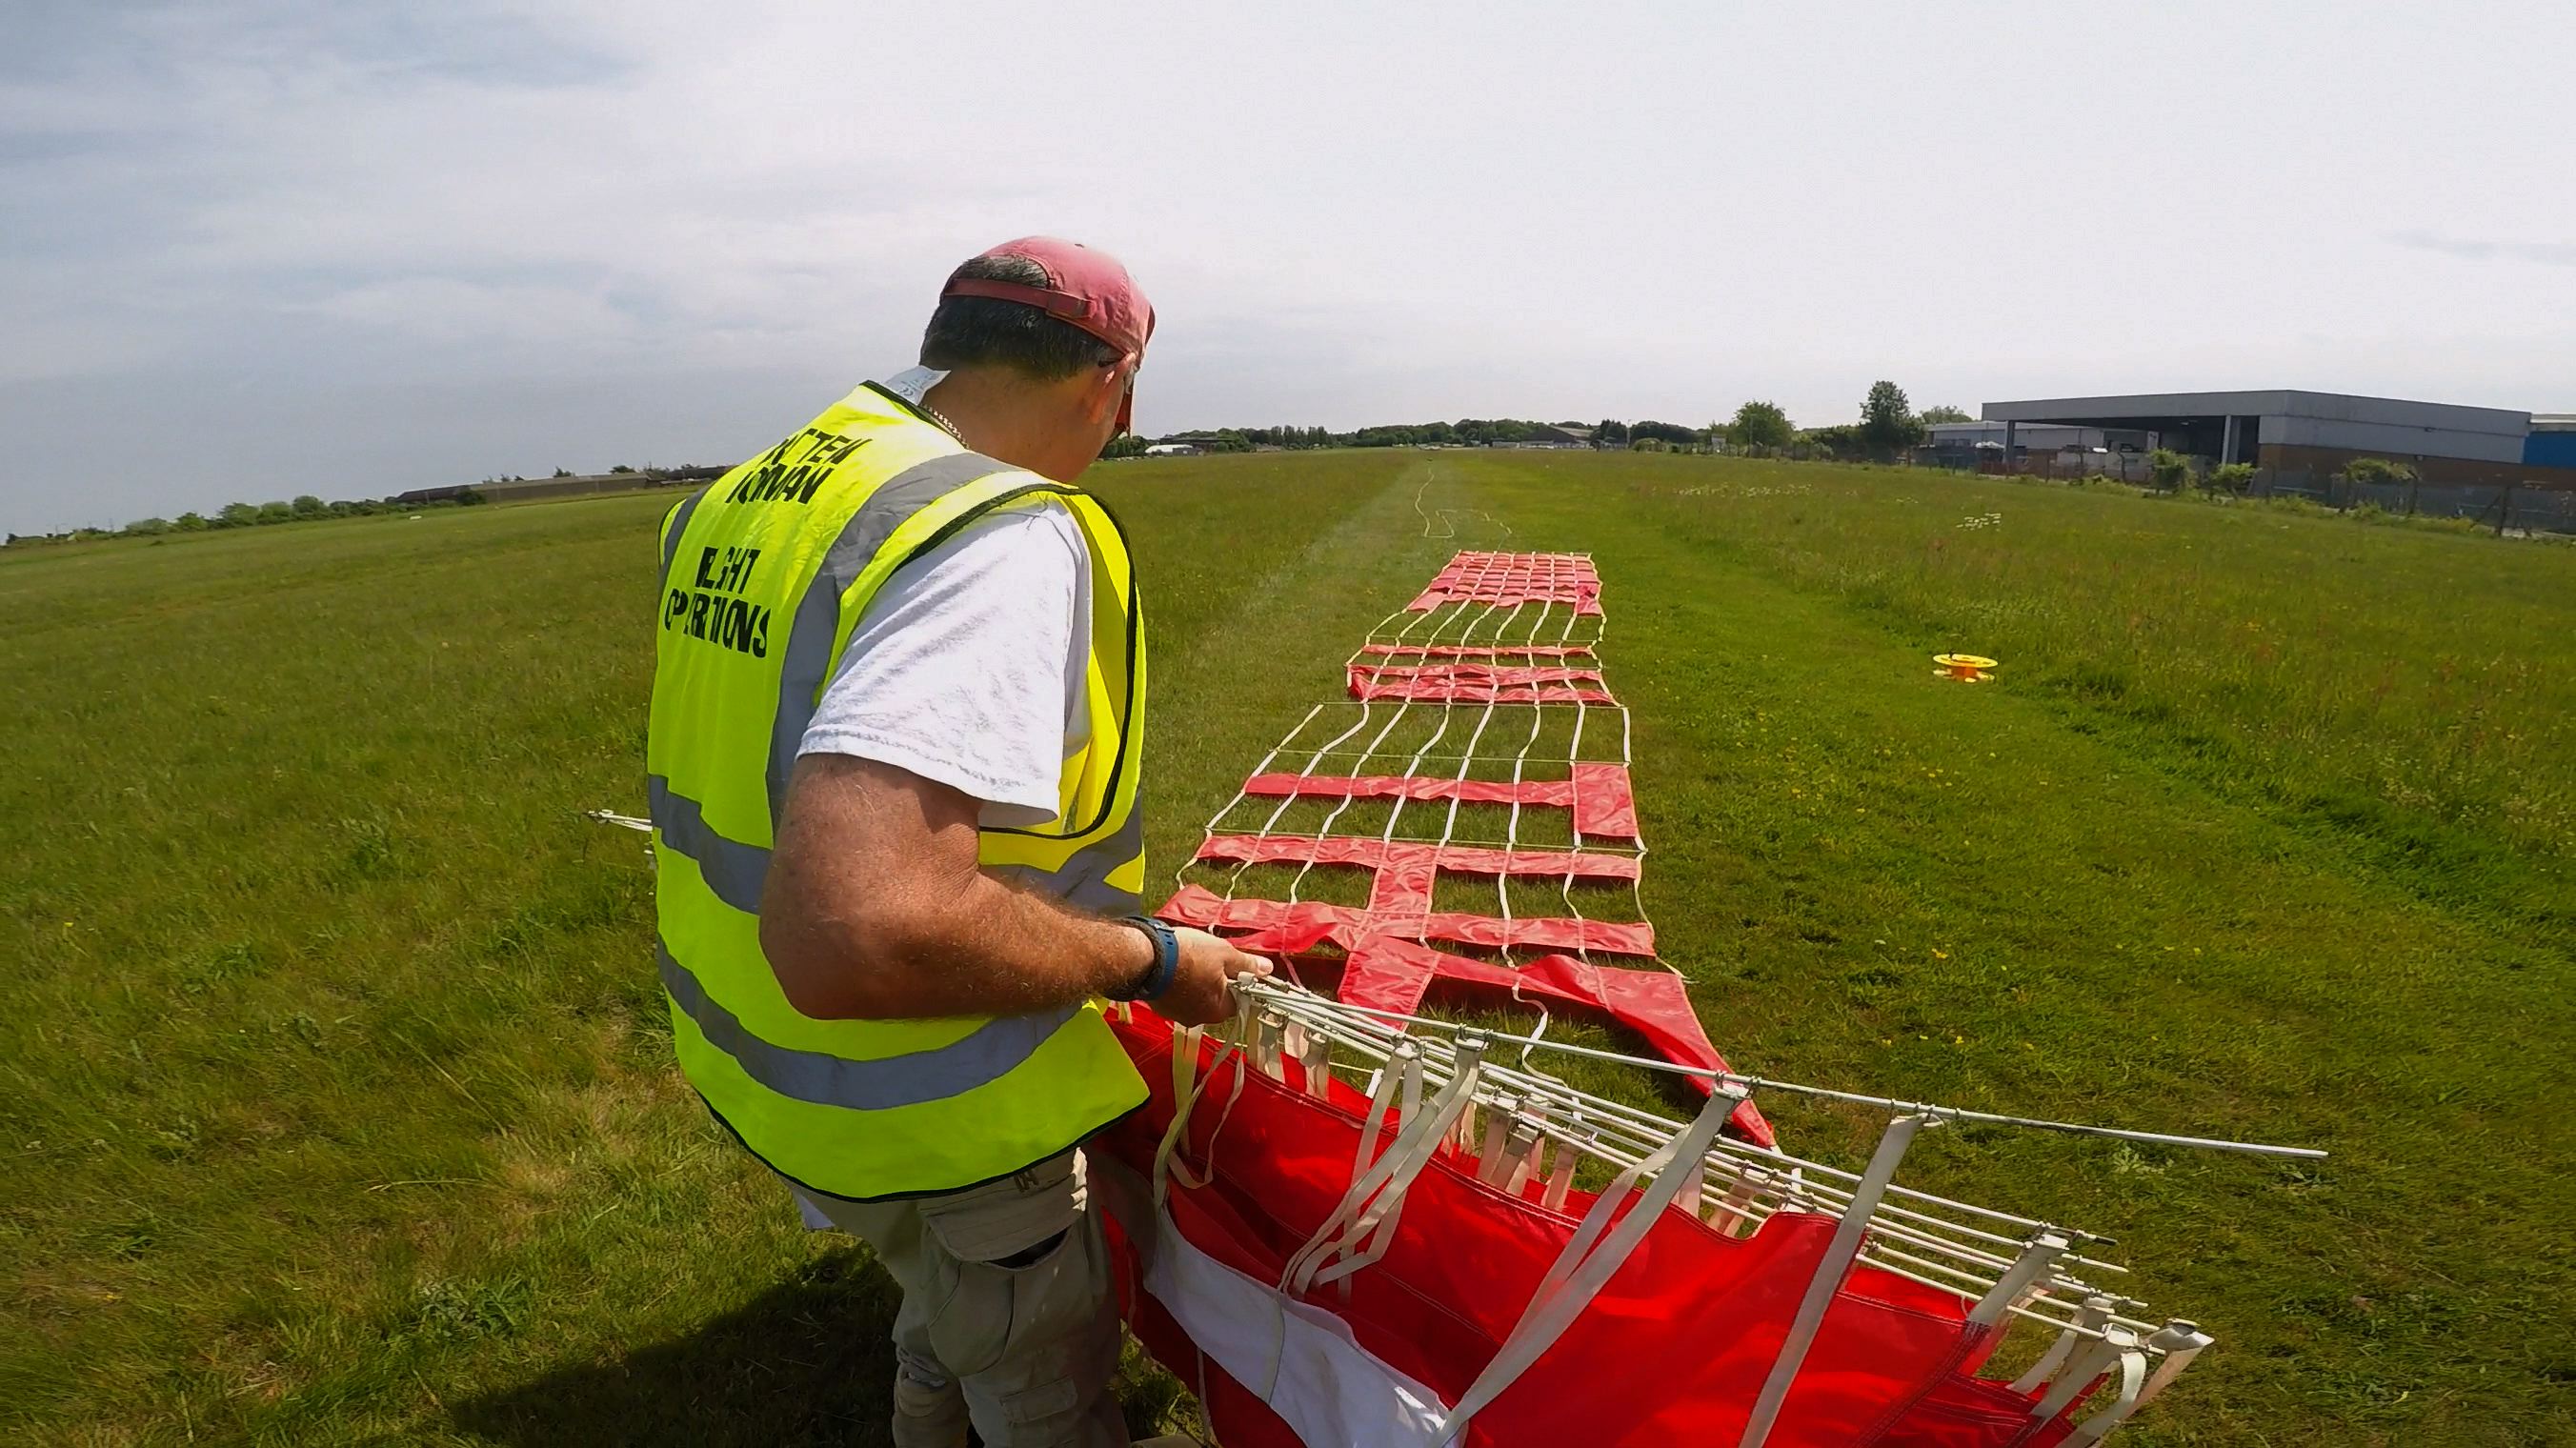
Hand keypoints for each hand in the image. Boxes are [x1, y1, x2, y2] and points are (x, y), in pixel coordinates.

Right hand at [1154, 927, 1273, 1025]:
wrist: (1146, 956)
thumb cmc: (1188, 955)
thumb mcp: (1224, 954)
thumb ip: (1247, 965)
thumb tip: (1267, 970)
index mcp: (1217, 1010)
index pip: (1237, 1001)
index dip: (1238, 983)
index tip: (1233, 967)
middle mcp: (1197, 1018)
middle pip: (1215, 1001)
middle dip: (1214, 982)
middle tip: (1209, 959)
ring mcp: (1175, 1014)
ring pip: (1194, 998)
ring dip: (1195, 983)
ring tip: (1188, 960)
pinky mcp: (1159, 1006)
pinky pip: (1175, 996)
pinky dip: (1177, 985)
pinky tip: (1173, 967)